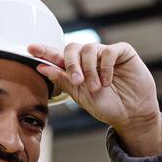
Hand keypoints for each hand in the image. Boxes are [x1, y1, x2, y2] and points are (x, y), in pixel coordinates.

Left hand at [28, 41, 161, 154]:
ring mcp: (106, 53)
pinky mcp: (122, 52)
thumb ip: (63, 80)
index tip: (30, 48)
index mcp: (77, 69)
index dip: (44, 51)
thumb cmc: (107, 106)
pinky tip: (108, 80)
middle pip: (72, 48)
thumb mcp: (81, 96)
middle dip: (71, 64)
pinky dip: (106, 67)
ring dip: (90, 70)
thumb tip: (42, 67)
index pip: (57, 57)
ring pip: (89, 49)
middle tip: (77, 81)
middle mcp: (89, 59)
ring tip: (97, 87)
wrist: (131, 114)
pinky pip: (108, 51)